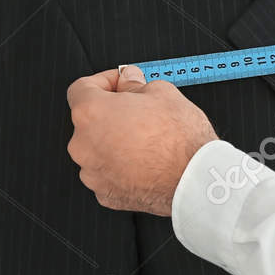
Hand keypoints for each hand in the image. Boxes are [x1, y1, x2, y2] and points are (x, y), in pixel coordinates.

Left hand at [67, 65, 217, 216]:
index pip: (81, 88)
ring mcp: (91, 173)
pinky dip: (122, 166)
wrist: (193, 178)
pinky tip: (146, 161)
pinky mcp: (105, 194)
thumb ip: (135, 83)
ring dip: (115, 141)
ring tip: (147, 140)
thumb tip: (128, 80)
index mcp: (91, 113)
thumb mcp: (161, 92)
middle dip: (112, 113)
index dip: (104, 81)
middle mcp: (82, 145)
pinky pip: (108, 173)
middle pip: (90, 121)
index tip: (121, 83)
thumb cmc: (178, 137)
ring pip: (98, 150)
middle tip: (140, 111)